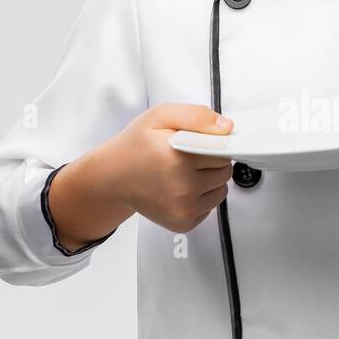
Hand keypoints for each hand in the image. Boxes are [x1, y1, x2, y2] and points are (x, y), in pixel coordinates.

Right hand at [107, 103, 235, 232]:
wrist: (113, 178)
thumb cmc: (135, 147)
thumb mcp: (160, 116)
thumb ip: (195, 116)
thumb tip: (226, 127)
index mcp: (177, 158)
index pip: (222, 150)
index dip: (213, 143)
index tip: (203, 142)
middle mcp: (182, 187)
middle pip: (224, 171)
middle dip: (212, 161)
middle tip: (188, 156)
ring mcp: (183, 209)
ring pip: (221, 190)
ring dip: (210, 180)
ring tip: (185, 172)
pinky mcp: (183, 222)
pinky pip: (211, 207)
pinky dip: (202, 197)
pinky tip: (182, 187)